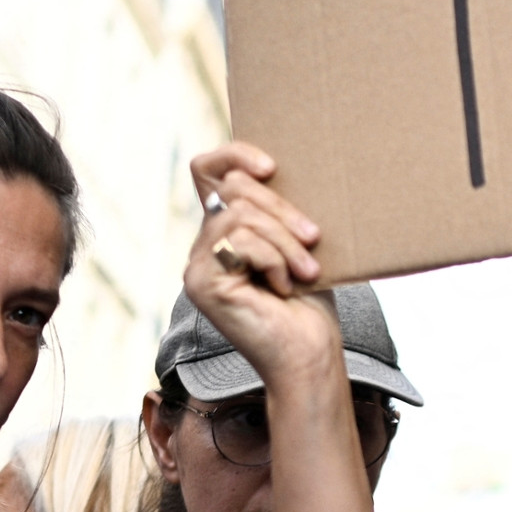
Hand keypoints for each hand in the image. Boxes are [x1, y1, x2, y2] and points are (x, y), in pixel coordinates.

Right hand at [182, 143, 338, 383]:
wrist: (310, 357)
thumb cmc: (310, 308)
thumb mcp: (298, 246)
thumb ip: (277, 213)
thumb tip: (274, 169)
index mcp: (224, 233)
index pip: (207, 169)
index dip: (234, 154)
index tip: (271, 166)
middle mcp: (203, 247)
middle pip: (232, 188)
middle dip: (282, 209)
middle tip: (314, 239)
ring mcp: (197, 266)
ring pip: (240, 214)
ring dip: (285, 240)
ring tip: (307, 271)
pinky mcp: (201, 283)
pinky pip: (240, 241)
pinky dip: (274, 260)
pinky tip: (284, 287)